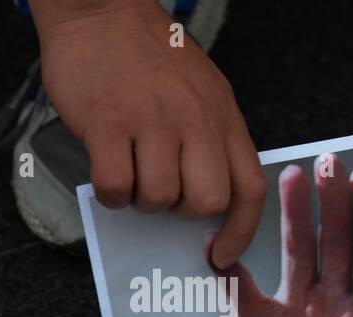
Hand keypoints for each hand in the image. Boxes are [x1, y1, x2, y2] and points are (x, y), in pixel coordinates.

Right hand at [32, 0, 263, 267]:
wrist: (102, 9)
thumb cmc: (153, 58)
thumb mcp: (204, 93)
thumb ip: (213, 140)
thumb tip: (207, 200)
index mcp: (224, 118)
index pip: (250, 189)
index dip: (242, 232)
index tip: (224, 255)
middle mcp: (195, 121)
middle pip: (207, 200)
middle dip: (184, 213)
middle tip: (165, 194)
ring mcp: (152, 120)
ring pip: (159, 197)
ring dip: (142, 199)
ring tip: (132, 171)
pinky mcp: (107, 122)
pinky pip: (116, 185)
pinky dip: (111, 193)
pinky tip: (106, 172)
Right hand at [216, 155, 352, 316]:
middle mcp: (336, 304)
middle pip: (336, 244)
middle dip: (334, 203)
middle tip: (329, 161)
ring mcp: (297, 310)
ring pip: (297, 252)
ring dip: (293, 216)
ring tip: (291, 175)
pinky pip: (241, 290)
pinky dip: (229, 268)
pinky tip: (217, 241)